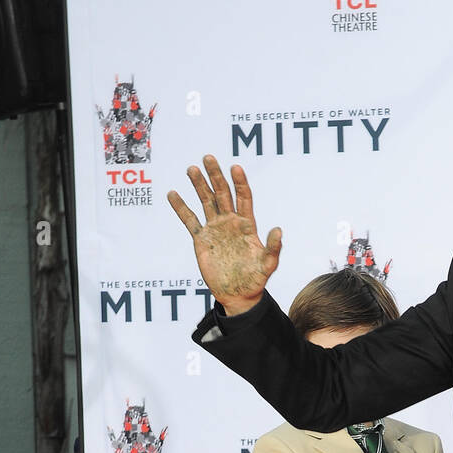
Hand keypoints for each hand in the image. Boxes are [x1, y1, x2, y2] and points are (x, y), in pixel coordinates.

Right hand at [166, 155, 281, 315]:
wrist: (238, 295)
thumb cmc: (256, 280)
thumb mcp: (268, 266)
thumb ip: (273, 248)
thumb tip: (279, 230)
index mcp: (247, 225)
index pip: (243, 198)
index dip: (240, 183)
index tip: (235, 167)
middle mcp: (230, 222)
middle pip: (222, 193)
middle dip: (216, 175)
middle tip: (208, 157)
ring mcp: (215, 229)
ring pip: (206, 201)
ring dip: (199, 185)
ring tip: (191, 169)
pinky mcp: (201, 239)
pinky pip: (190, 220)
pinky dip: (181, 208)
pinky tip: (173, 194)